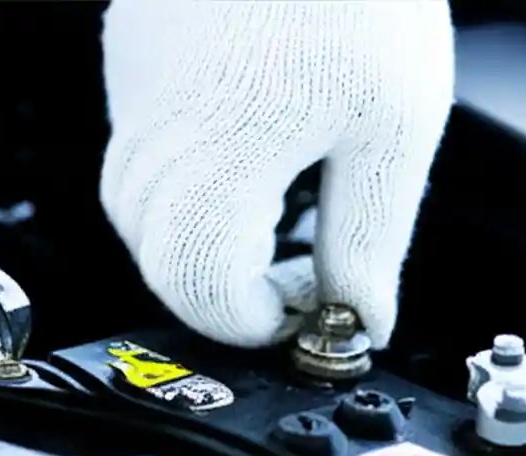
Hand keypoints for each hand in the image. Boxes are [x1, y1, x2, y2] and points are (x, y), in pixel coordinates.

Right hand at [100, 0, 454, 348]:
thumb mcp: (395, 124)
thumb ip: (368, 238)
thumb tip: (358, 320)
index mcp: (230, 152)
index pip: (201, 288)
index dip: (253, 320)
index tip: (304, 308)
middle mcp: (163, 129)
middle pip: (158, 262)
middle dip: (223, 290)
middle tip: (296, 272)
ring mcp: (136, 93)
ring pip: (135, 215)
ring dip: (197, 243)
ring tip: (275, 213)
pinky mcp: (129, 64)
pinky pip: (135, 156)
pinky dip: (180, 186)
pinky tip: (241, 155)